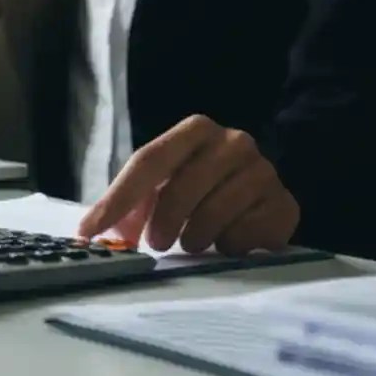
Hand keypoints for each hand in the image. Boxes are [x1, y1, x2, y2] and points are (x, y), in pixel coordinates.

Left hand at [78, 115, 299, 255]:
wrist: (258, 192)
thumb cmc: (196, 186)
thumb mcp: (158, 186)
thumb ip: (127, 204)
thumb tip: (93, 233)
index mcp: (196, 129)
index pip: (149, 161)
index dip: (118, 199)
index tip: (90, 231)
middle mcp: (235, 142)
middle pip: (183, 187)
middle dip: (161, 222)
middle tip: (156, 243)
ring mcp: (265, 171)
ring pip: (216, 213)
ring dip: (195, 237)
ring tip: (192, 242)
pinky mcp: (285, 204)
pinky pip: (250, 233)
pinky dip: (231, 245)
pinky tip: (229, 241)